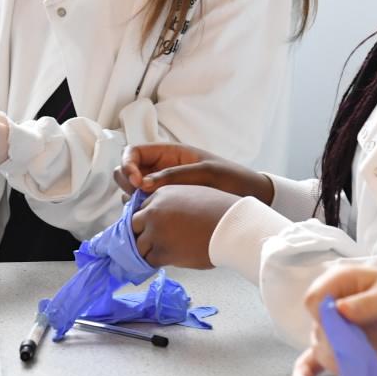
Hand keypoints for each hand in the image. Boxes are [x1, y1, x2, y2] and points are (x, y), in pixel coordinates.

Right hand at [116, 142, 273, 203]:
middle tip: (140, 199)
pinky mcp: (165, 205)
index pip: (133, 153)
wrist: (250, 197)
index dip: (128, 165)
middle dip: (127, 184)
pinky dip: (142, 213)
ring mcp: (161, 188)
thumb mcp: (204, 172)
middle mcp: (159, 169)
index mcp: (168, 153)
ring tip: (150, 212)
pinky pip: (144, 207)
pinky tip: (156, 222)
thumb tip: (142, 185)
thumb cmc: (231, 178)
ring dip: (133, 200)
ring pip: (131, 192)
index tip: (137, 182)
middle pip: (126, 172)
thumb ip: (173, 175)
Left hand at [130, 184, 242, 268]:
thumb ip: (174, 203)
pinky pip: (150, 260)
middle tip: (153, 242)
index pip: (142, 208)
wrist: (232, 226)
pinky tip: (167, 261)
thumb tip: (167, 218)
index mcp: (161, 193)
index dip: (148, 220)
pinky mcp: (162, 251)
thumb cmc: (220, 210)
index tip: (154, 228)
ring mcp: (155, 232)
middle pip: (134, 225)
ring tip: (162, 253)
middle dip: (142, 234)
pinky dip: (156, 262)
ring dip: (148, 250)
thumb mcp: (192, 195)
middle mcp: (153, 211)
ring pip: (139, 245)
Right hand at [292, 266, 376, 375]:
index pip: (314, 301)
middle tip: (362, 350)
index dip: (326, 318)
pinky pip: (312, 361)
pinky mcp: (335, 347)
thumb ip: (365, 304)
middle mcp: (327, 305)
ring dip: (335, 361)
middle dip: (337, 345)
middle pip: (318, 328)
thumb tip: (339, 310)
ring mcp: (330, 327)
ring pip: (320, 348)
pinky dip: (306, 375)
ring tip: (355, 368)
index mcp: (336, 282)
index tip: (348, 327)